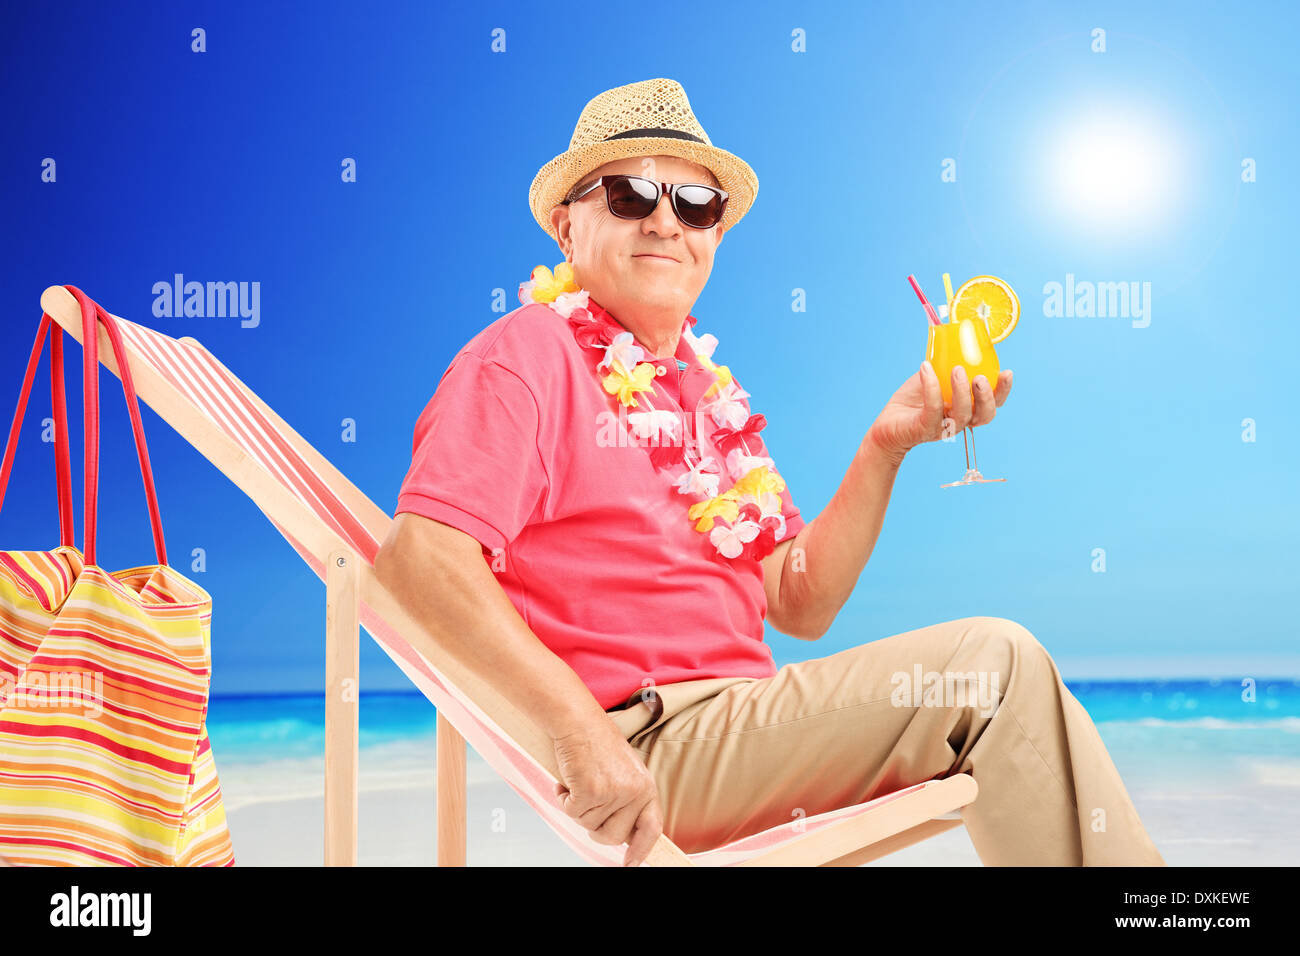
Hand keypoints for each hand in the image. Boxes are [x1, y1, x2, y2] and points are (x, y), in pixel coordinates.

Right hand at [552, 719, 663, 866]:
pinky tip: (567, 779)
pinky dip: (564, 799)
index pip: (651, 828)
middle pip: (613, 836)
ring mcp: (614, 792)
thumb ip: (629, 799)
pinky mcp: (591, 791)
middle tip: (586, 804)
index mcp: (646, 787)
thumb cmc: (597, 743)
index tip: (630, 864)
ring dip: (577, 807)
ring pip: (589, 825)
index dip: (641, 850)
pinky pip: (572, 812)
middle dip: (595, 827)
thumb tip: (625, 835)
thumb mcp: (625, 771)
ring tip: (579, 781)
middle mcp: (634, 792)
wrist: (578, 720)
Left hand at [866, 361, 1012, 463]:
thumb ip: (947, 363)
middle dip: (987, 396)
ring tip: (956, 369)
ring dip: (961, 391)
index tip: (1007, 372)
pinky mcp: (924, 428)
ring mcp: (942, 428)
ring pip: (962, 415)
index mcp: (968, 409)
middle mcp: (959, 421)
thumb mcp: (934, 377)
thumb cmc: (913, 400)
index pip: (993, 404)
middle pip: (984, 415)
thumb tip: (954, 334)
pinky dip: (931, 387)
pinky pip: (932, 409)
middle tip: (979, 377)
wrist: (888, 423)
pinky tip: (926, 369)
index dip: (1003, 391)